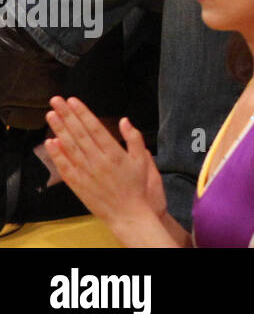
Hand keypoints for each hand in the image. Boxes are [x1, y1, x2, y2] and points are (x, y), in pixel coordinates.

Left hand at [44, 97, 163, 225]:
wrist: (127, 213)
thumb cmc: (136, 186)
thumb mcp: (142, 159)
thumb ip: (134, 138)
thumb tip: (124, 121)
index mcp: (114, 152)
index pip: (94, 127)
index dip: (82, 113)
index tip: (73, 100)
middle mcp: (97, 160)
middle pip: (79, 133)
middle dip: (67, 115)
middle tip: (56, 100)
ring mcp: (85, 173)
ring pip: (69, 147)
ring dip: (59, 130)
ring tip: (51, 115)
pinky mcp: (77, 184)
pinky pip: (65, 167)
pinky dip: (57, 154)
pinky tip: (51, 142)